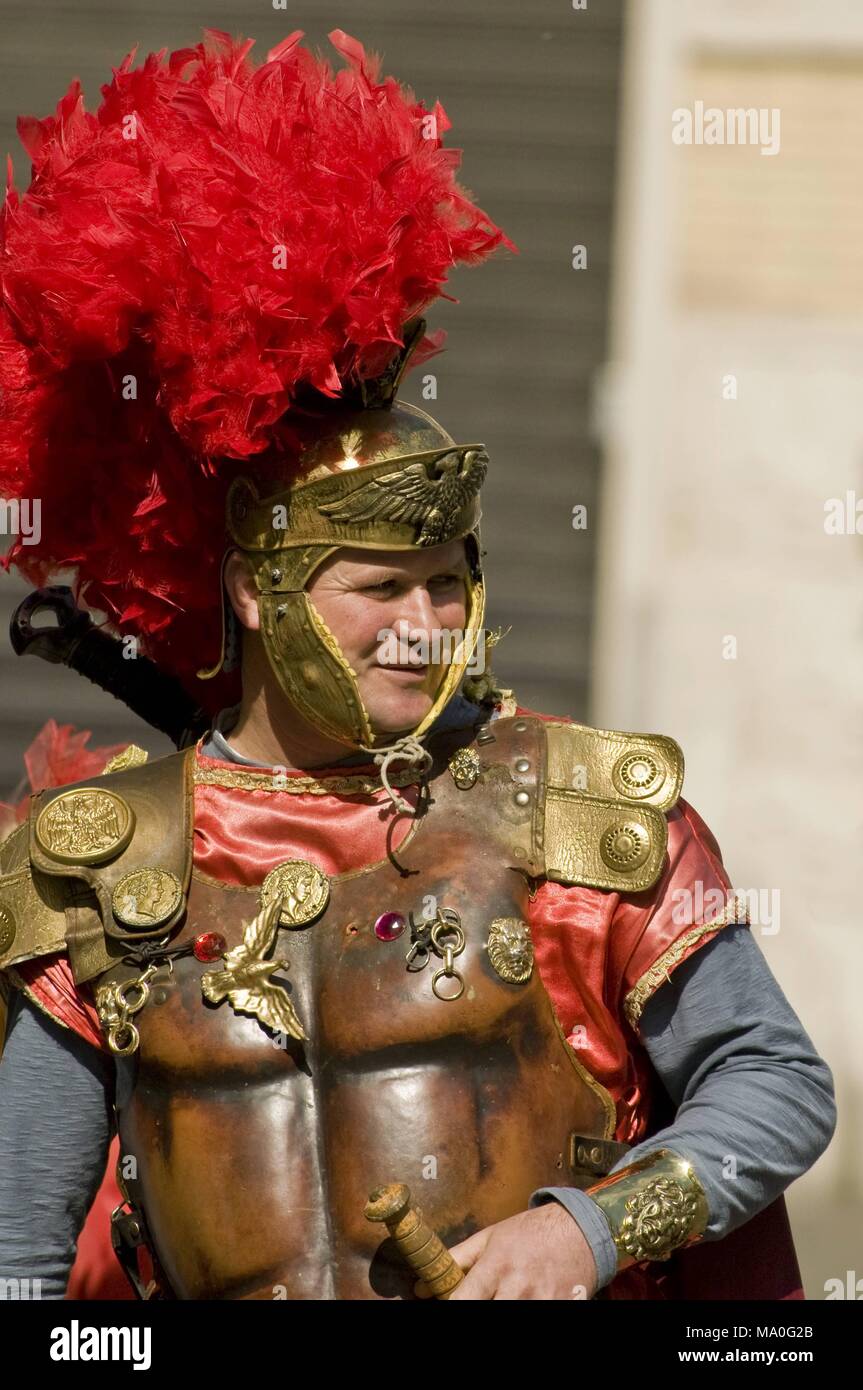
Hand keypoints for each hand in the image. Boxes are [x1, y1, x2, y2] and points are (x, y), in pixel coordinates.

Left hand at [439, 1202, 598, 1300]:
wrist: (578, 1230)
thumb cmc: (529, 1232)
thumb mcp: (490, 1237)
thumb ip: (456, 1261)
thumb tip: (421, 1287)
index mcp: (496, 1264)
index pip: (464, 1300)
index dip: (452, 1306)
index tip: (447, 1305)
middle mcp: (518, 1284)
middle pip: (489, 1312)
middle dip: (483, 1307)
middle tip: (486, 1297)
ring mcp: (541, 1299)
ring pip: (513, 1316)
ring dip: (505, 1306)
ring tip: (506, 1295)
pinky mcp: (561, 1307)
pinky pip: (537, 1316)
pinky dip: (529, 1307)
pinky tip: (527, 1297)